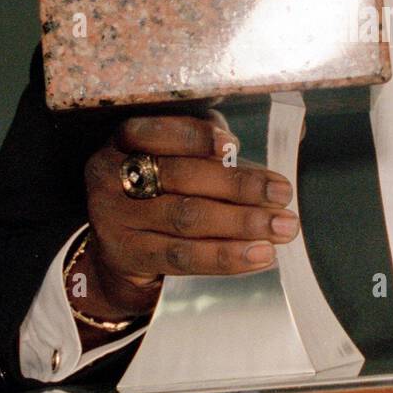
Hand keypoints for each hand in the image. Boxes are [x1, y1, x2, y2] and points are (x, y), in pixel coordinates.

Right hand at [80, 109, 297, 318]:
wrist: (118, 259)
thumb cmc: (160, 198)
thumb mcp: (176, 163)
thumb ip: (213, 150)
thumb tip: (282, 144)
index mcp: (124, 143)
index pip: (158, 132)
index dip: (196, 137)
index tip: (233, 145)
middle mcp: (111, 177)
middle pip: (181, 176)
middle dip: (239, 185)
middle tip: (281, 194)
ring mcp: (113, 219)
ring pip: (186, 218)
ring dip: (241, 223)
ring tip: (281, 228)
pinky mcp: (127, 257)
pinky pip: (183, 256)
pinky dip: (225, 255)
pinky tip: (258, 254)